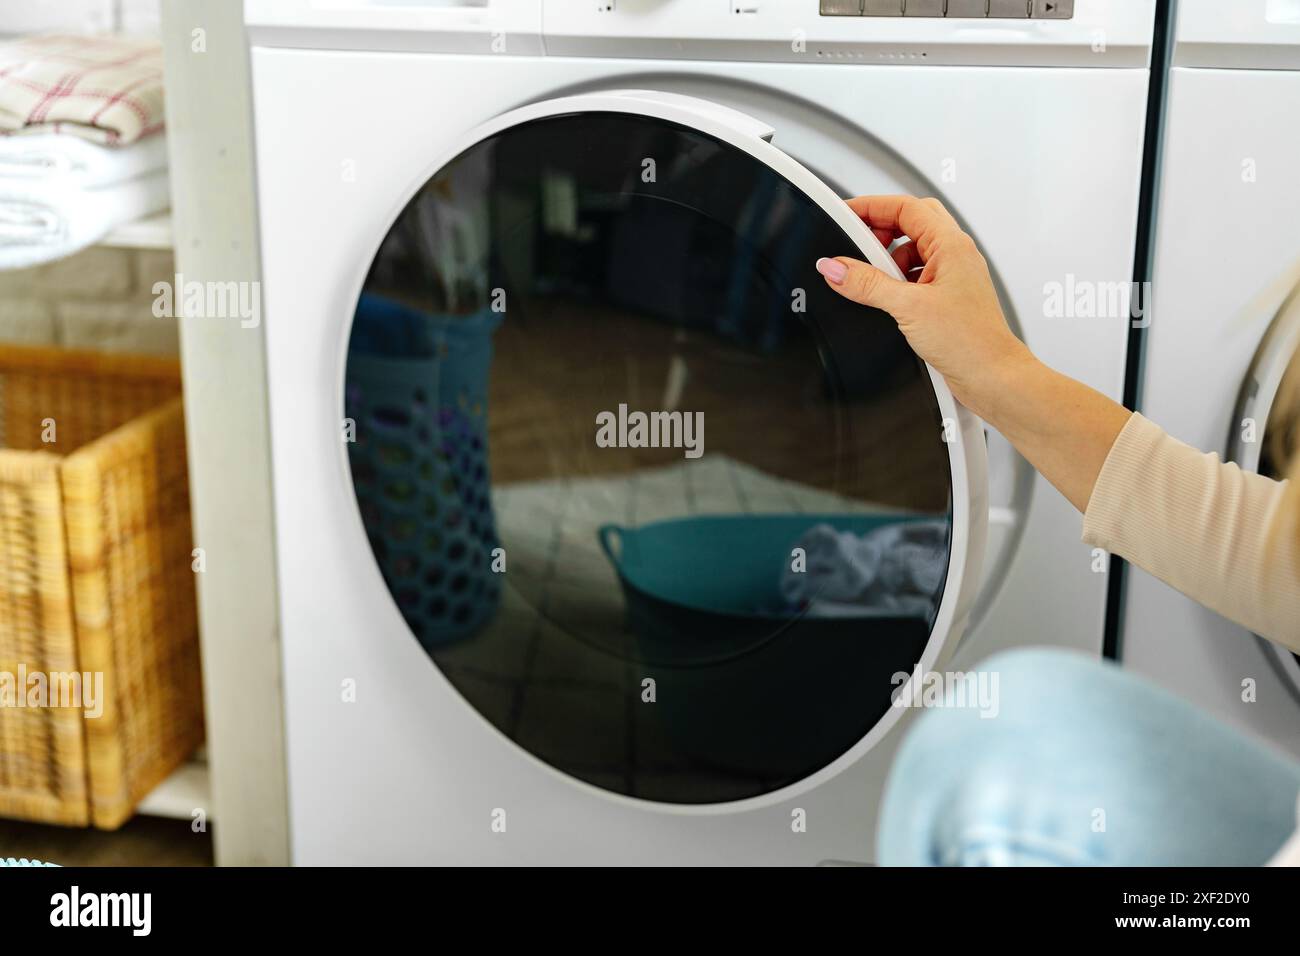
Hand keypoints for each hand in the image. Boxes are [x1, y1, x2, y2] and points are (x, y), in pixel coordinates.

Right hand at [816, 194, 1131, 512]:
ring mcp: (952, 277)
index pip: (906, 207)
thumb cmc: (970, 342)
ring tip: (871, 281)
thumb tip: (835, 267)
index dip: (872, 206)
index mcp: (951, 245)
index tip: (845, 215)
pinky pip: (916, 278)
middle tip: (855, 247)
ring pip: (913, 251)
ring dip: (888, 261)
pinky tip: (885, 302)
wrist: (993, 377)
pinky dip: (896, 283)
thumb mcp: (907, 308)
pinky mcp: (947, 300)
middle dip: (880, 231)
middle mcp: (955, 256)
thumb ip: (867, 284)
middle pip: (911, 224)